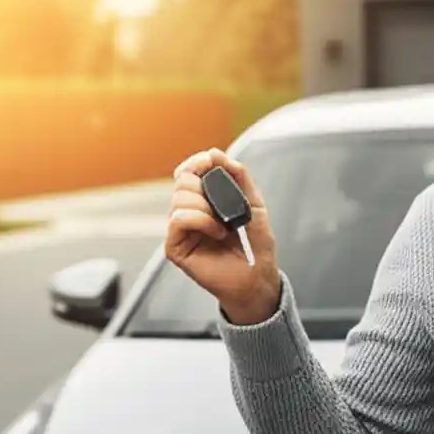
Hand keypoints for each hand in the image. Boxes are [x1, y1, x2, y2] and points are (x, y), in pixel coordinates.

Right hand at [164, 148, 280, 323]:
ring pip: (180, 198)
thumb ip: (240, 177)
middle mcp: (188, 213)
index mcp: (203, 201)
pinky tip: (217, 232)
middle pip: (182, 181)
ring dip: (206, 207)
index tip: (211, 160)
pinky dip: (201, 220)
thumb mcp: (254, 203)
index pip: (187, 172)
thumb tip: (218, 154)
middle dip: (204, 185)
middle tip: (223, 205)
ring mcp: (180, 230)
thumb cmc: (255, 247)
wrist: (258, 279)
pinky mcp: (175, 247)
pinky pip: (179, 219)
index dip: (196, 162)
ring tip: (223, 225)